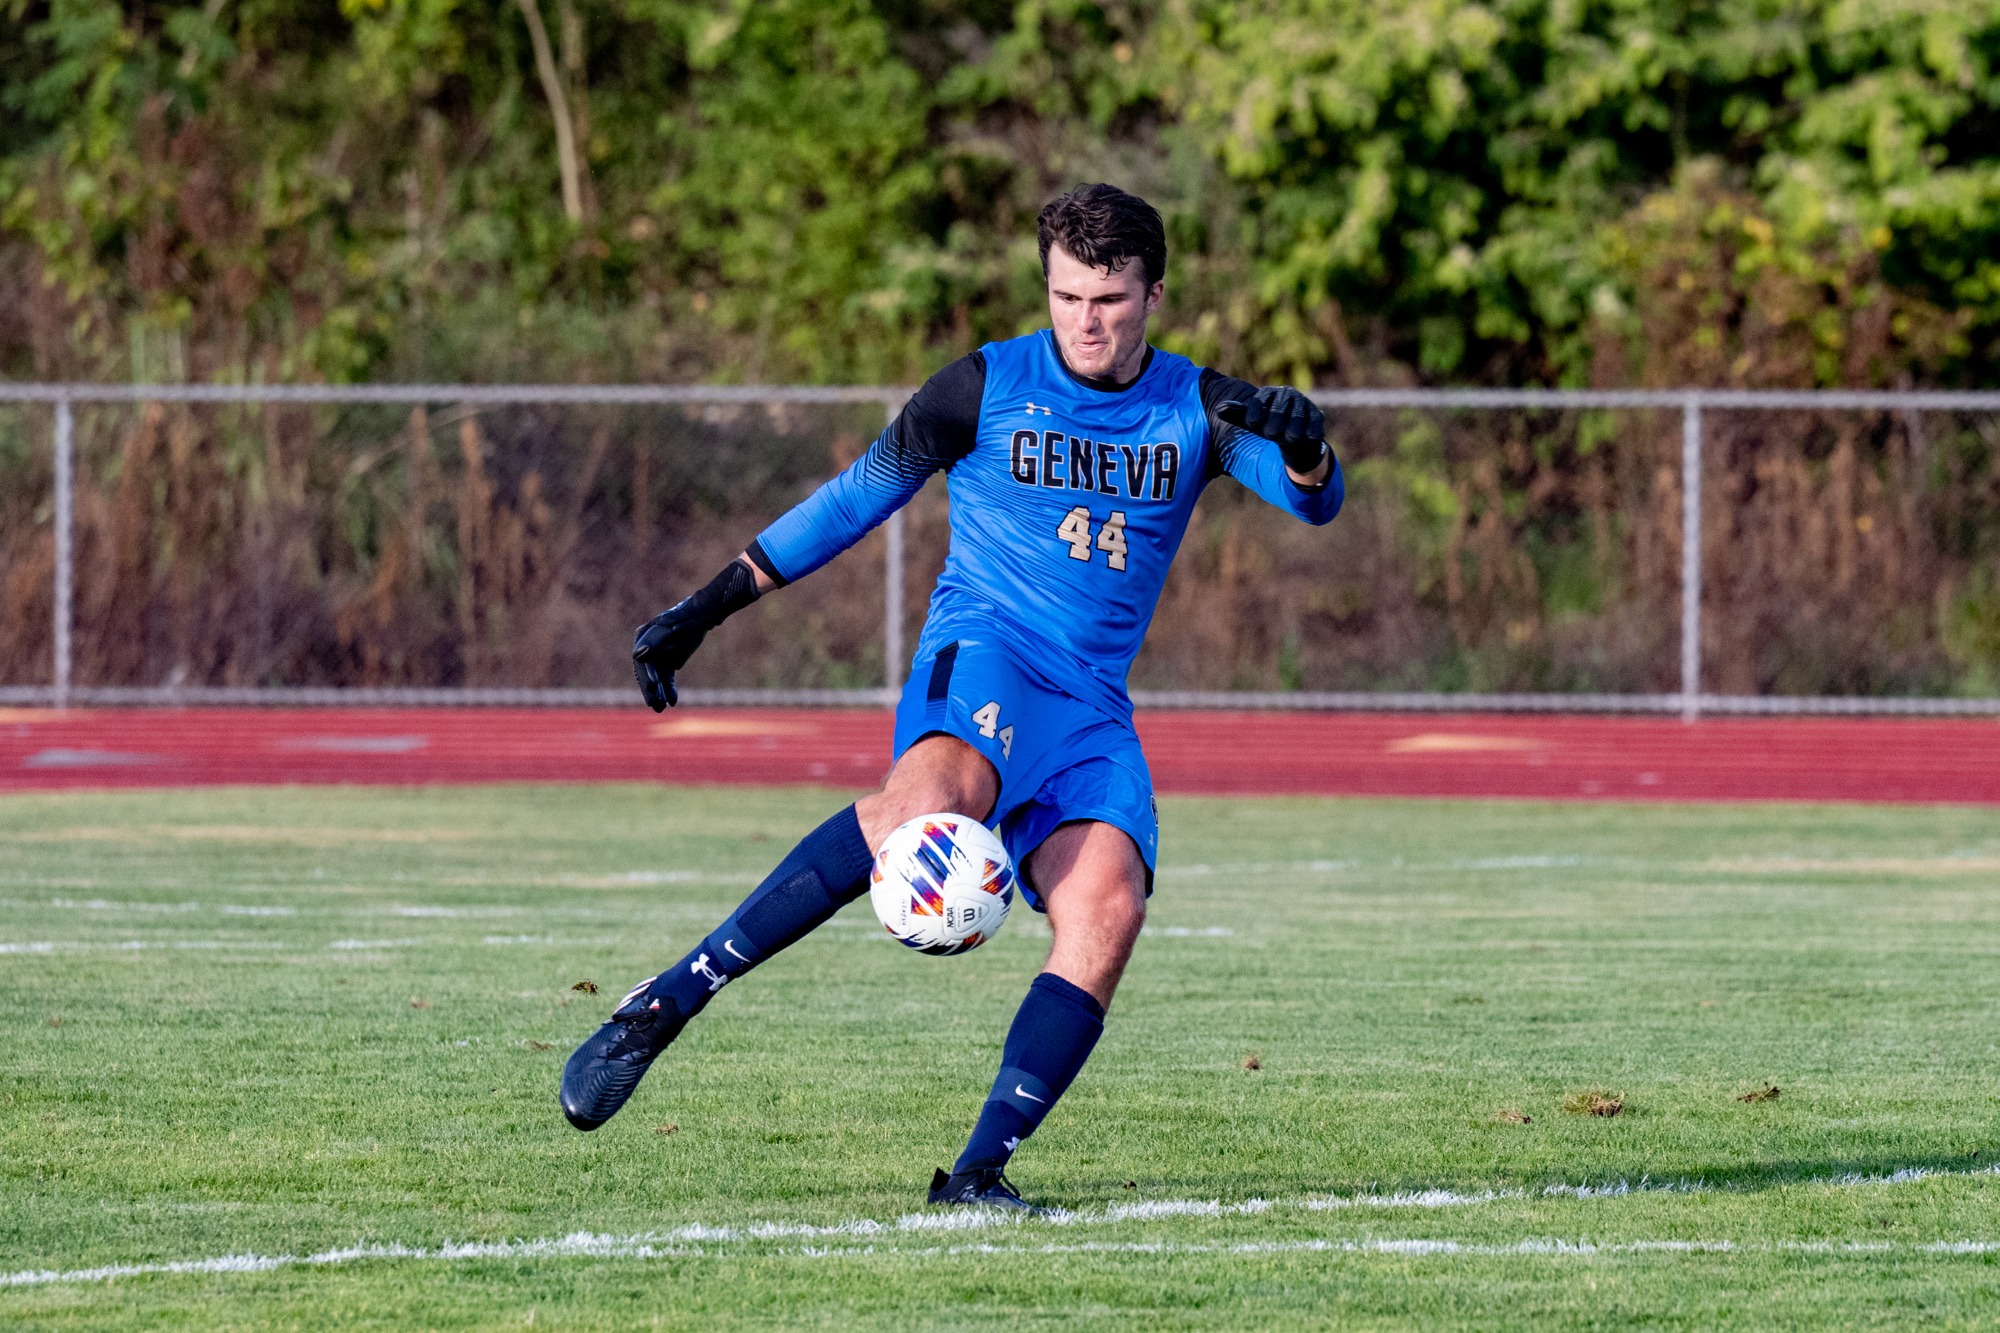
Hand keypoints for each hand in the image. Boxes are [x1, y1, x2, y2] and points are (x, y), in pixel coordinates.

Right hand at [632, 559, 761, 710]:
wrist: (701, 617)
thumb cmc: (685, 619)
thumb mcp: (670, 629)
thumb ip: (654, 641)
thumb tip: (638, 654)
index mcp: (642, 638)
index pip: (641, 661)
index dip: (646, 675)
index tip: (654, 686)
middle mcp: (647, 649)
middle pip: (647, 673)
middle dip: (651, 690)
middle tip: (655, 704)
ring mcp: (658, 656)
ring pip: (657, 680)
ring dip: (659, 694)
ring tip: (661, 708)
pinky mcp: (669, 663)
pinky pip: (667, 680)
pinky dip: (669, 691)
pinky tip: (673, 702)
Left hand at [1217, 386, 1326, 473]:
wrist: (1293, 439)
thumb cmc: (1268, 427)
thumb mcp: (1251, 423)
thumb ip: (1236, 415)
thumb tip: (1218, 409)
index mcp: (1269, 394)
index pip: (1260, 400)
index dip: (1255, 411)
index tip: (1252, 423)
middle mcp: (1287, 395)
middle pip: (1279, 409)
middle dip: (1275, 422)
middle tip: (1270, 434)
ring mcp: (1304, 404)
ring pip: (1298, 416)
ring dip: (1293, 429)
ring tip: (1289, 438)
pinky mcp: (1317, 415)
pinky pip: (1314, 423)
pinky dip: (1311, 432)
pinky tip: (1307, 438)